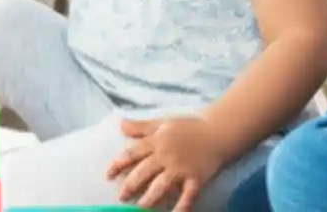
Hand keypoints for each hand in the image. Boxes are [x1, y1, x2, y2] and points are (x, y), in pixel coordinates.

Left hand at [106, 116, 229, 210]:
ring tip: (140, 208)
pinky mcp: (196, 179)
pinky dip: (181, 207)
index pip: (132, 153)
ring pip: (161, 186)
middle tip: (121, 198)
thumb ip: (141, 127)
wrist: (218, 132)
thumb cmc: (189, 127)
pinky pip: (187, 196)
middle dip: (130, 186)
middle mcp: (166, 156)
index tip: (108, 175)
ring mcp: (181, 168)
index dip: (118, 164)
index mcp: (156, 142)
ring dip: (149, 199)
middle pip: (144, 172)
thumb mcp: (162, 123)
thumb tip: (121, 125)